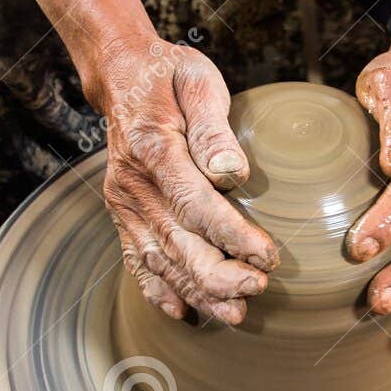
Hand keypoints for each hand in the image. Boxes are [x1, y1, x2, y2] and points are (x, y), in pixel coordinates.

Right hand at [87, 38, 277, 323]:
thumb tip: (233, 172)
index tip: (267, 256)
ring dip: (197, 291)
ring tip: (234, 314)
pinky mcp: (123, 215)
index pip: (196, 203)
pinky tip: (184, 312)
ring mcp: (124, 203)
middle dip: (219, 275)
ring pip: (160, 260)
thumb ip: (214, 128)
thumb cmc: (171, 78)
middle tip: (257, 290)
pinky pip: (136, 259)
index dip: (232, 236)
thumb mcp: (198, 82)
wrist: (123, 77)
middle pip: (177, 242)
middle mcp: (132, 184)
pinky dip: (158, 290)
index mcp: (153, 149)